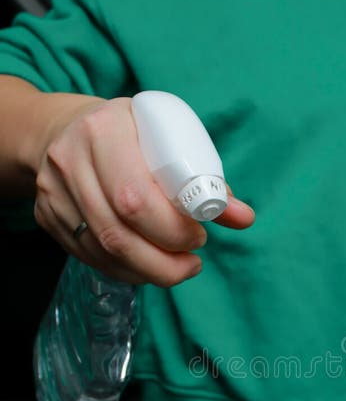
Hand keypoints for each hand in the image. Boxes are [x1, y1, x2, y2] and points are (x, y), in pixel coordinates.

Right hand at [33, 95, 254, 285]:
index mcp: (103, 129)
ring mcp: (54, 192)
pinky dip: (127, 270)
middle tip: (193, 261)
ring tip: (179, 268)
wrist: (66, 129)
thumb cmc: (132, 134)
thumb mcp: (169, 138)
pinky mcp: (47, 216)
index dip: (171, 229)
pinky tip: (150, 267)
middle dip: (164, 260)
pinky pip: (90, 257)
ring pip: (103, 252)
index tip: (200, 236)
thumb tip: (243, 217)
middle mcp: (70, 160)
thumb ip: (206, 178)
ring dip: (149, 271)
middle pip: (118, 232)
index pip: (135, 197)